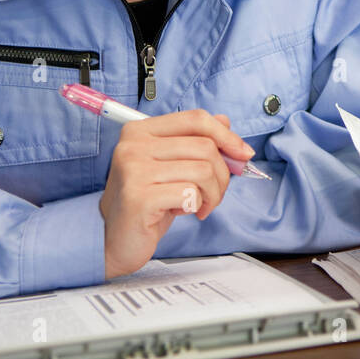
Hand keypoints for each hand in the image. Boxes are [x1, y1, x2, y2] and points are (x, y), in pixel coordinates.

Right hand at [100, 110, 253, 278]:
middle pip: (205, 146)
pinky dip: (196, 205)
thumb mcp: (172, 165)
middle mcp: (133, 145)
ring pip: (203, 171)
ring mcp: (133, 170)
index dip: (226, 135)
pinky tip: (183, 212)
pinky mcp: (138, 197)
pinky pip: (191, 194)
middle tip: (214, 194)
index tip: (243, 154)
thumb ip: (194, 140)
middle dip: (222, 174)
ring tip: (199, 205)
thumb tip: (226, 122)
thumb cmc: (148, 201)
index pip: (195, 118)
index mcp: (140, 130)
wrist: (116, 239)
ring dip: (212, 194)